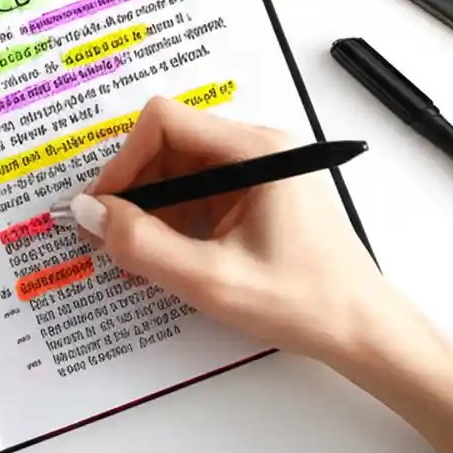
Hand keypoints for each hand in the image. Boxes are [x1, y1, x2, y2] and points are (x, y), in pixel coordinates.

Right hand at [68, 96, 388, 360]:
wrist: (361, 331)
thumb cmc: (306, 303)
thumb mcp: (212, 281)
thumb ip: (143, 245)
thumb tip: (91, 214)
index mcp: (258, 152)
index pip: (166, 121)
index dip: (124, 159)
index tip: (105, 205)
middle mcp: (260, 149)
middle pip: (170, 142)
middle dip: (134, 186)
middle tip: (111, 232)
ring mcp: (259, 171)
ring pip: (180, 168)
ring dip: (151, 205)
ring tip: (137, 251)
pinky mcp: (256, 196)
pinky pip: (199, 191)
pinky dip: (172, 218)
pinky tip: (164, 254)